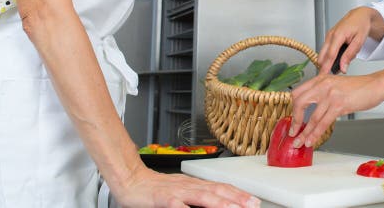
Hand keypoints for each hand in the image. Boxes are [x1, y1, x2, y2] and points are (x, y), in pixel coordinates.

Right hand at [115, 168, 260, 207]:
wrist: (130, 180)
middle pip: (216, 191)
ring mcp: (175, 191)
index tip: (253, 201)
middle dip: (236, 199)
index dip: (238, 194)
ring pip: (201, 196)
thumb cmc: (155, 189)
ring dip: (219, 203)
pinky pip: (174, 204)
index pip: (220, 188)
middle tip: (251, 205)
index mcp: (193, 185)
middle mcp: (188, 186)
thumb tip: (217, 201)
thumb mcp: (180, 192)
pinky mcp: (161, 198)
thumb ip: (197, 198)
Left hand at [288, 62, 383, 149]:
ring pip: (312, 117)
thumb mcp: (336, 84)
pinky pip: (323, 122)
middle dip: (295, 120)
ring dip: (304, 132)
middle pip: (299, 102)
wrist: (375, 86)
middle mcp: (323, 84)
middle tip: (294, 132)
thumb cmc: (359, 87)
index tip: (294, 119)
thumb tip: (312, 108)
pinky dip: (316, 133)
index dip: (293, 108)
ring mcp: (330, 94)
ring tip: (300, 142)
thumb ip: (323, 92)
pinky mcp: (339, 105)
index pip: (298, 92)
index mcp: (320, 79)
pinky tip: (312, 140)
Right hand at [318, 7, 378, 74]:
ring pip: (323, 53)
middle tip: (329, 76)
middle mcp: (330, 35)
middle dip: (323, 66)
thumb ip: (350, 55)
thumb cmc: (361, 25)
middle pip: (322, 55)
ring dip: (327, 61)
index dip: (326, 67)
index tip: (323, 76)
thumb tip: (343, 68)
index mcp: (338, 35)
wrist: (359, 15)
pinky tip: (338, 60)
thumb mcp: (359, 42)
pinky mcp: (329, 38)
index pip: (330, 55)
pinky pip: (326, 50)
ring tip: (337, 68)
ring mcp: (328, 36)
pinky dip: (330, 57)